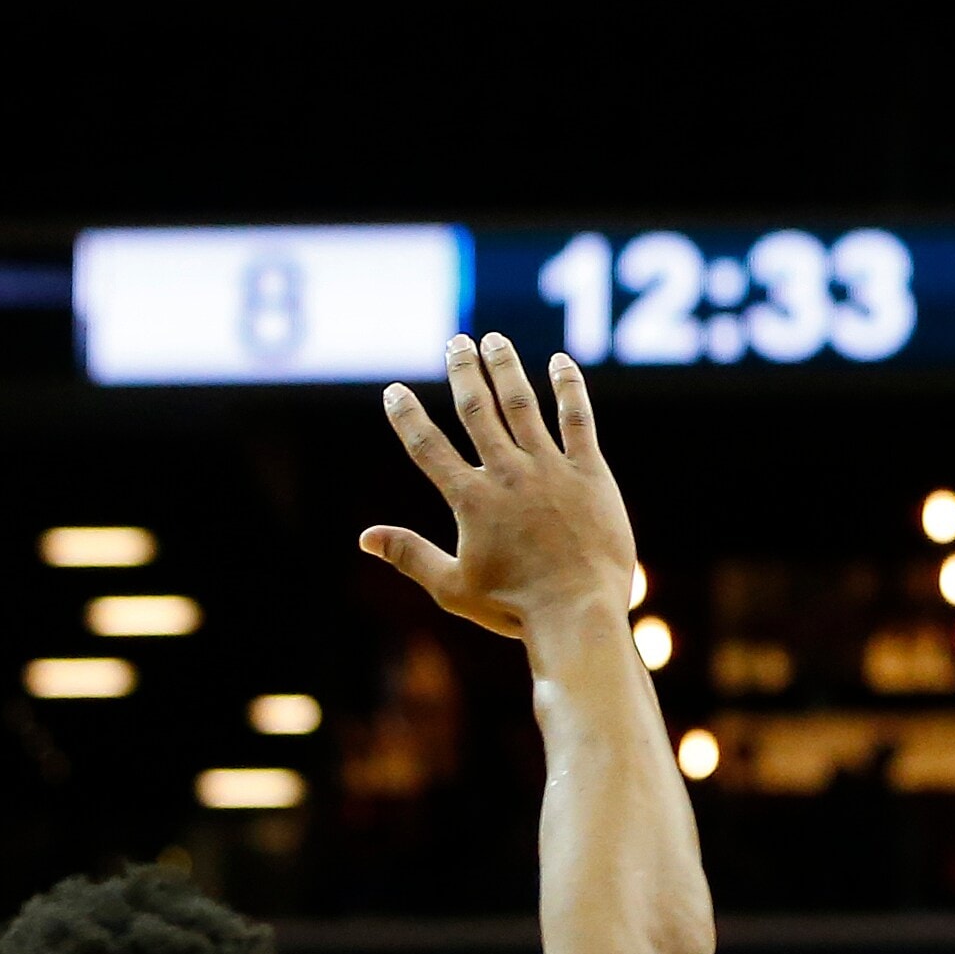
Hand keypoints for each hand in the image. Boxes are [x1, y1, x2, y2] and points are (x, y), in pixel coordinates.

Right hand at [364, 334, 639, 640]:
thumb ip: (410, 555)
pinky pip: (577, 420)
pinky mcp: (590, 474)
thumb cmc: (515, 608)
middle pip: (477, 412)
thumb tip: (364, 536)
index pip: (429, 448)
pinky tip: (560, 362)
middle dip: (463, 373)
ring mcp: (550, 470)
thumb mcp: (452, 588)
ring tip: (494, 340)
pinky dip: (568, 388)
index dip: (407, 417)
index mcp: (471, 501)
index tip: (394, 391)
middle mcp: (507, 474)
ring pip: (522, 405)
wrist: (579, 613)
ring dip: (506, 368)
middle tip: (455, 342)